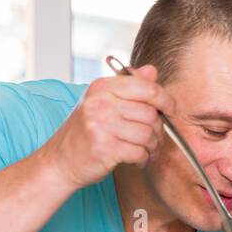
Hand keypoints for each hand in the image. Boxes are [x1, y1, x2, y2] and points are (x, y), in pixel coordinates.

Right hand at [42, 64, 174, 191]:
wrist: (60, 161)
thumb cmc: (85, 133)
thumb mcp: (103, 103)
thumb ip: (130, 87)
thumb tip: (152, 71)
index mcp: (103, 88)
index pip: (146, 87)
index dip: (165, 99)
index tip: (171, 109)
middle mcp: (101, 103)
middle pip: (150, 113)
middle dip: (158, 129)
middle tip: (155, 138)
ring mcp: (101, 125)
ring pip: (147, 134)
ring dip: (152, 146)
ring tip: (147, 150)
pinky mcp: (105, 148)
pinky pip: (139, 152)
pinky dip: (144, 159)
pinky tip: (138, 159)